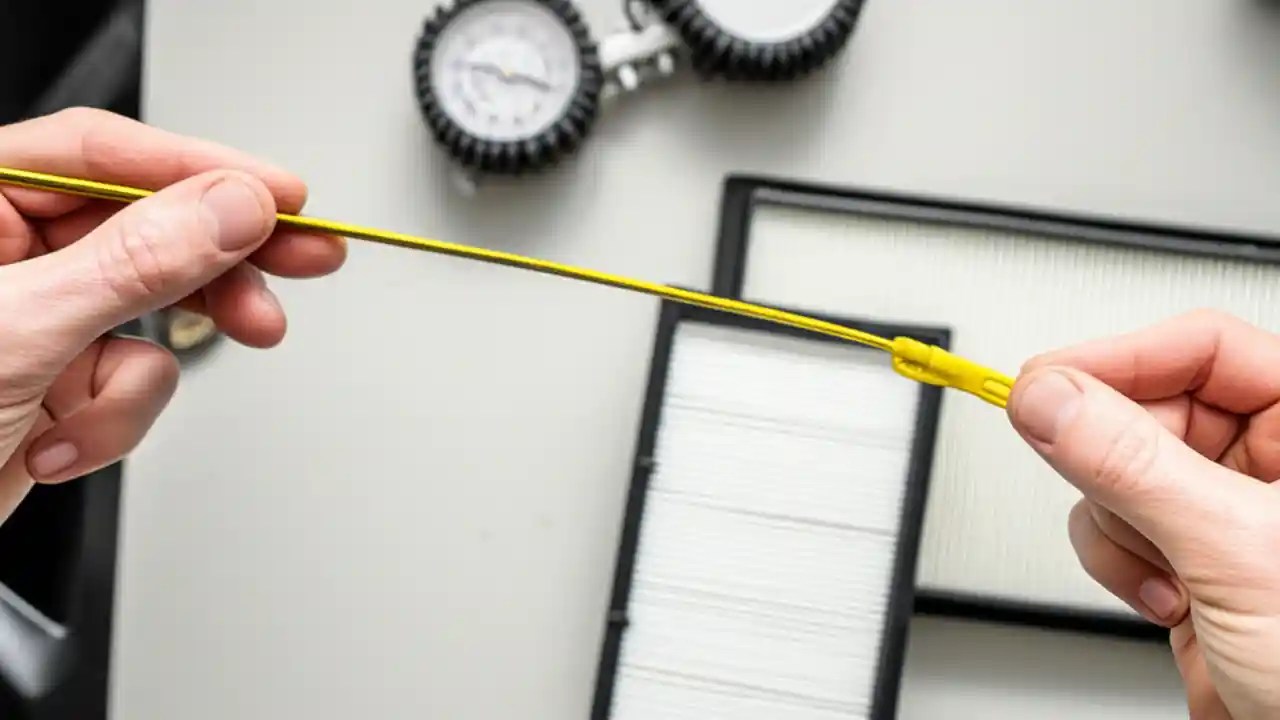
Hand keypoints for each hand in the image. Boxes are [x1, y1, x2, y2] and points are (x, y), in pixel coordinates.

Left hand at [0, 108, 344, 522]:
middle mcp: (2, 256)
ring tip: (226, 348)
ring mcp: (34, 320)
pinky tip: (64, 440)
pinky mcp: (56, 381)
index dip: (196, 167)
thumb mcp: (18, 332)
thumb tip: (225, 208)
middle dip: (223, 254)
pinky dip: (113, 419)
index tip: (277, 195)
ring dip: (158, 360)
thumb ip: (133, 262)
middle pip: (141, 225)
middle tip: (307, 256)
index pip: (95, 156)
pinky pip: (130, 380)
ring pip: (148, 311)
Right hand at [1007, 309, 1279, 719]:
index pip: (1204, 349)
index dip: (1121, 359)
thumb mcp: (1237, 551)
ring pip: (1118, 471)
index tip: (1045, 384)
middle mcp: (1275, 464)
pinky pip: (1116, 528)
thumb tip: (1047, 397)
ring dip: (1116, 524)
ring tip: (1159, 566)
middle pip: (1148, 407)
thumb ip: (1132, 464)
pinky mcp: (1192, 562)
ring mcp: (1229, 515)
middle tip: (1088, 475)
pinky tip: (1163, 597)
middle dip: (1115, 461)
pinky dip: (1117, 563)